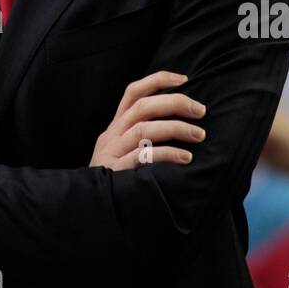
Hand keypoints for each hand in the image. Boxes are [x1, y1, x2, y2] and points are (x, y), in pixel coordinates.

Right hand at [89, 71, 205, 170]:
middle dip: (174, 103)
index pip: (133, 92)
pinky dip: (167, 154)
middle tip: (201, 110)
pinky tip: (185, 158)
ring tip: (199, 135)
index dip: (158, 81)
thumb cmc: (114, 179)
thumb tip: (180, 122)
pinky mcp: (116, 173)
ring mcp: (112, 153)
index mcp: (115, 127)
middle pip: (142, 107)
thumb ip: (140, 137)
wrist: (88, 208)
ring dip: (175, 128)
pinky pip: (143, 157)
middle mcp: (112, 135)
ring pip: (143, 130)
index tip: (184, 79)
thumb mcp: (120, 151)